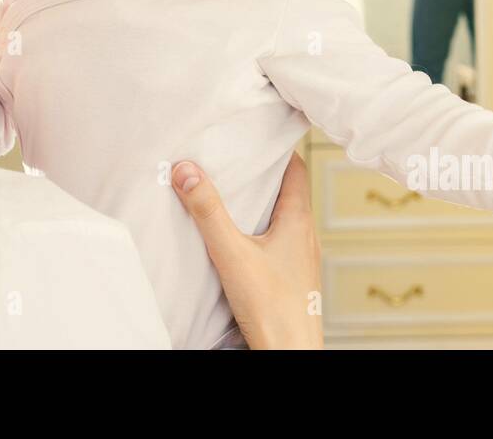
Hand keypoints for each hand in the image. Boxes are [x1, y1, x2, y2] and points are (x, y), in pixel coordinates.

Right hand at [171, 154, 322, 348]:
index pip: (296, 169)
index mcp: (299, 221)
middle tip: (235, 163)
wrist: (289, 354)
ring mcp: (300, 260)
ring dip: (260, 208)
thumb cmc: (273, 309)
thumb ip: (208, 212)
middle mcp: (305, 237)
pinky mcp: (291, 280)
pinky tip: (237, 243)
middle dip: (262, 177)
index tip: (256, 137)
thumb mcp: (232, 253)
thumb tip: (187, 170)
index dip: (277, 151)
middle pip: (287, 193)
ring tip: (231, 198)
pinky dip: (259, 234)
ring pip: (282, 221)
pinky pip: (277, 245)